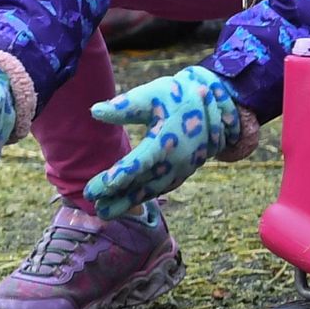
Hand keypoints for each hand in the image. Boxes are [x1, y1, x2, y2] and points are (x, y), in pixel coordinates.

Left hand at [84, 65, 242, 219]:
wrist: (215, 107)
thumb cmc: (177, 97)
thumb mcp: (152, 95)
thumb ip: (125, 106)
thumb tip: (95, 111)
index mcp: (166, 140)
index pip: (140, 163)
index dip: (119, 177)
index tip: (98, 188)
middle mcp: (175, 160)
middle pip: (143, 183)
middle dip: (118, 196)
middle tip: (94, 205)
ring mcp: (181, 169)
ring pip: (152, 190)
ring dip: (128, 202)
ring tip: (104, 213)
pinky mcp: (181, 172)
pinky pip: (160, 189)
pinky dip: (142, 198)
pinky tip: (124, 205)